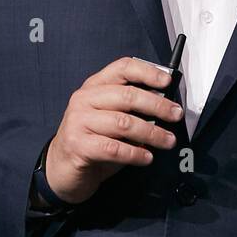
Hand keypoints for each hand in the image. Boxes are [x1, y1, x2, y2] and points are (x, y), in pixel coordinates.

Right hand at [43, 57, 183, 205]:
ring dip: (152, 133)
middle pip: (127, 95)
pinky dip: (135, 153)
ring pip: (124, 123)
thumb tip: (165, 107)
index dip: (147, 72)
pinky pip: (114, 148)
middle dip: (157, 106)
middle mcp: (84, 100)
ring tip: (167, 141)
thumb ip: (131, 108)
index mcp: (94, 86)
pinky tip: (146, 157)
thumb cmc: (92, 140)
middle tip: (175, 115)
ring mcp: (78, 122)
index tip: (167, 81)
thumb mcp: (110, 117)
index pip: (122, 68)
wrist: (61, 168)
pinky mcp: (78, 145)